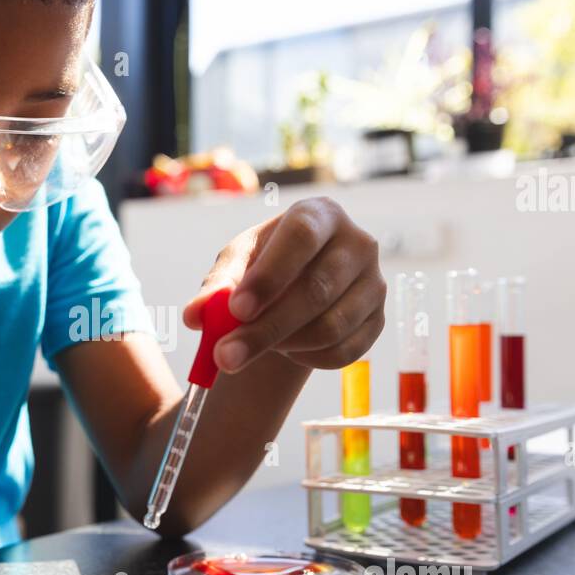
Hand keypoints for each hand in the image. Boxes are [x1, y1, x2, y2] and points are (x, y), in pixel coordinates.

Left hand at [183, 197, 385, 371]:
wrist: (297, 287)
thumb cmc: (263, 267)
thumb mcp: (235, 266)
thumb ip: (215, 288)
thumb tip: (195, 316)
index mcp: (320, 214)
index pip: (302, 237)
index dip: (270, 276)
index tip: (236, 310)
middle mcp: (357, 244)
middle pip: (317, 290)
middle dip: (265, 329)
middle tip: (225, 357)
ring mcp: (374, 283)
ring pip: (330, 327)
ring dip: (284, 344)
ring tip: (258, 342)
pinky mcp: (379, 320)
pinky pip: (343, 352)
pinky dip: (307, 359)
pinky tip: (288, 349)